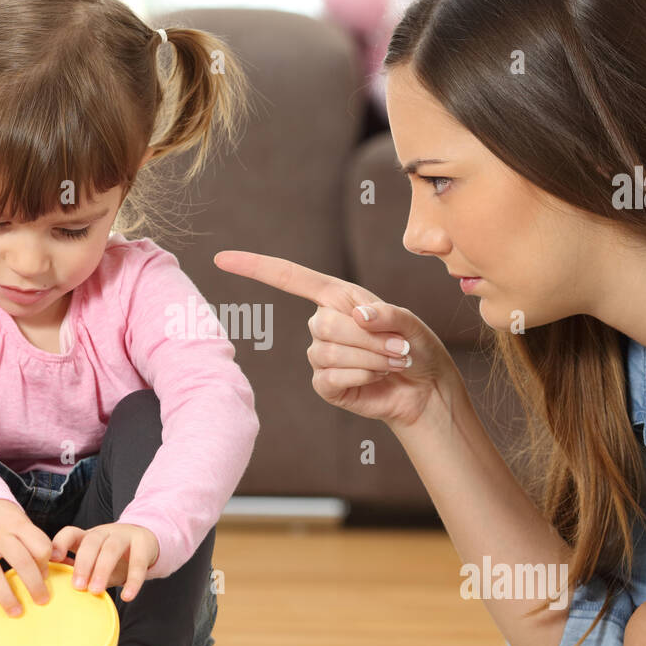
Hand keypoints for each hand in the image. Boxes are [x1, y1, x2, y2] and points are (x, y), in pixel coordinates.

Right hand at [0, 498, 52, 625]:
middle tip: (43, 600)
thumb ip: (35, 540)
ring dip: (6, 597)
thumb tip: (62, 563)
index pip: (38, 545)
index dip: (46, 563)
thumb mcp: (19, 520)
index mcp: (16, 525)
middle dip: (34, 584)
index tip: (48, 576)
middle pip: (20, 561)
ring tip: (16, 613)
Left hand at [50, 522, 159, 600]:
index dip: (60, 544)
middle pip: (91, 542)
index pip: (71, 533)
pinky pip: (138, 563)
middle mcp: (105, 532)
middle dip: (83, 564)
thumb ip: (80, 570)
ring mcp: (125, 536)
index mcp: (88, 536)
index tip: (54, 560)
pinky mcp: (144, 544)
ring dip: (102, 570)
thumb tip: (59, 584)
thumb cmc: (114, 556)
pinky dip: (133, 581)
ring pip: (112, 549)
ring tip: (96, 591)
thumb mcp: (95, 561)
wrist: (146, 541)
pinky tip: (127, 596)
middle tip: (77, 586)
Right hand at [213, 250, 463, 427]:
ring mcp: (320, 355)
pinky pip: (330, 376)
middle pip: (322, 324)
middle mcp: (323, 323)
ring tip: (394, 361)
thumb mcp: (408, 322)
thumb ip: (386, 314)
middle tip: (398, 346)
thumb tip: (357, 316)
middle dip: (367, 337)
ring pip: (328, 352)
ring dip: (370, 358)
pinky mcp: (325, 384)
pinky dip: (362, 375)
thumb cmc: (415, 346)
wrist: (423, 387)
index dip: (256, 267)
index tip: (222, 258)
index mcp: (337, 297)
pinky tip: (377, 377)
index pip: (290, 278)